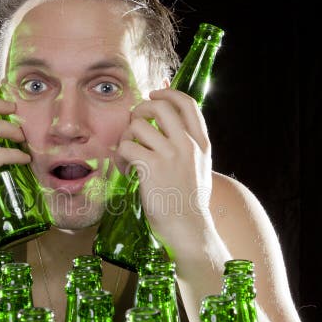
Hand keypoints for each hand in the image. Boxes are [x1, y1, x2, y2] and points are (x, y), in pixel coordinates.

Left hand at [116, 88, 214, 256]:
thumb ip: (189, 144)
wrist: (189, 229)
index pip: (187, 103)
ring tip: (128, 155)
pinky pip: (127, 146)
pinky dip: (120, 157)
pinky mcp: (152, 167)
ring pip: (138, 125)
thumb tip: (173, 121)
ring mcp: (170, 155)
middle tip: (134, 125)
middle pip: (160, 105)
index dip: (167, 92)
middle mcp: (188, 145)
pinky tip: (127, 170)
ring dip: (126, 137)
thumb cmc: (190, 202)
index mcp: (201, 143)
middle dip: (141, 109)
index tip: (154, 94)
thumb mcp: (199, 168)